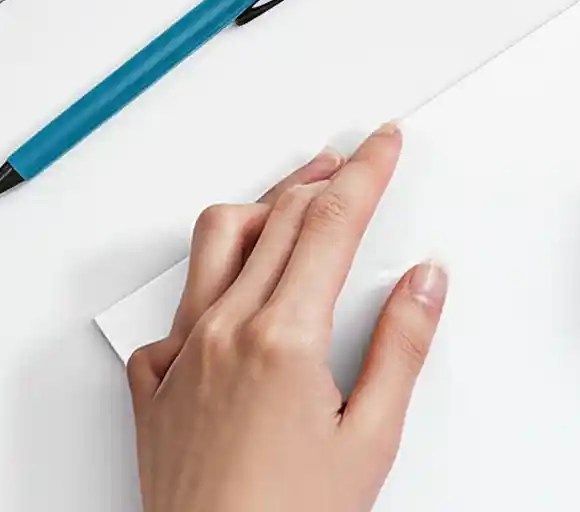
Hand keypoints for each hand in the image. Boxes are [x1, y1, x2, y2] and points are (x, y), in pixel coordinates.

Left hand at [127, 123, 446, 511]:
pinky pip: (179, 303)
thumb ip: (401, 347)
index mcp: (283, 339)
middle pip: (277, 218)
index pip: (331, 222)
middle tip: (357, 157)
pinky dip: (212, 273)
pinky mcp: (154, 381)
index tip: (384, 143)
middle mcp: (223, 332)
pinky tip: (234, 284)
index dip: (366, 172)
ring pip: (218, 241)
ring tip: (297, 195)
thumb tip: (425, 279)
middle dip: (324, 177)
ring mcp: (181, 352)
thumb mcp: (372, 437)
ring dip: (265, 206)